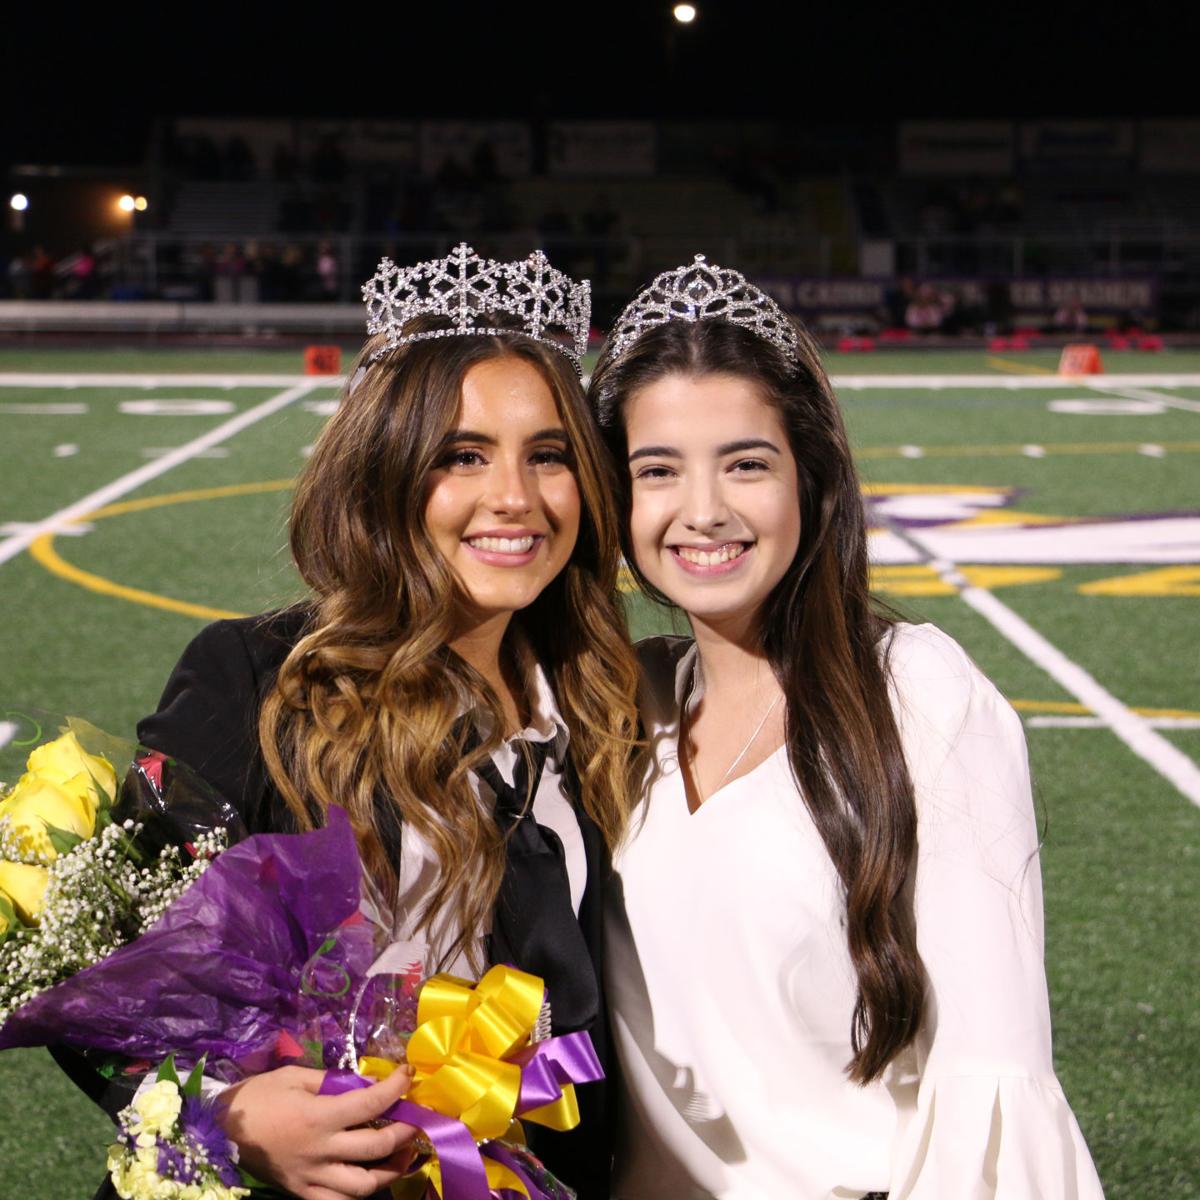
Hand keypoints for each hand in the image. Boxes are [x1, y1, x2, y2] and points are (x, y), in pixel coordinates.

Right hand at [219, 1064, 416, 1199]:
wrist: (219, 1132)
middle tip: (418, 1119)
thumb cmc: (257, 1097)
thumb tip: (365, 1080)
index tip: (408, 1073)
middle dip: (405, 1131)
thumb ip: (332, 1080)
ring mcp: (312, 1177)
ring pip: (363, 1185)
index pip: (371, 1103)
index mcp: (318, 1116)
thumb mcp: (294, 1077)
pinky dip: (359, 1194)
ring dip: (391, 1170)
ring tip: (404, 1155)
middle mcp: (320, 1150)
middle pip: (376, 1147)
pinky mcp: (302, 1194)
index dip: (396, 1087)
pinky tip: (370, 1179)